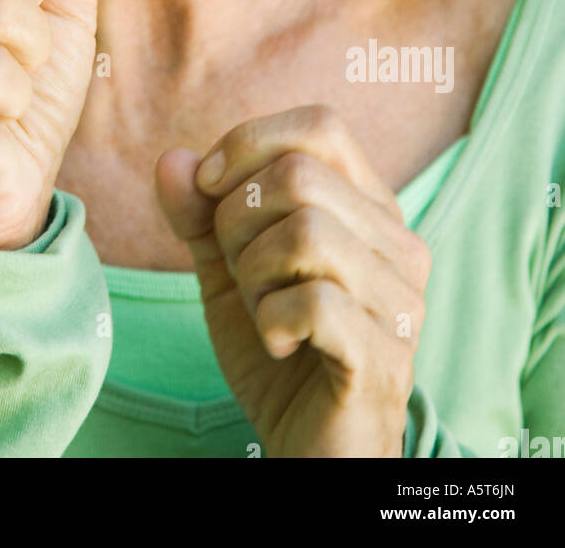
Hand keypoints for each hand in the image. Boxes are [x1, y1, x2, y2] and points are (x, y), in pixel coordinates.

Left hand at [155, 105, 431, 456]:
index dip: (250, 143)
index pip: (321, 126)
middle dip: (238, 221)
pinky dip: (271, 320)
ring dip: (253, 273)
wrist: (310, 446)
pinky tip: (277, 343)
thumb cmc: (279, 348)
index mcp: (370, 208)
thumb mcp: (228, 271)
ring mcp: (400, 300)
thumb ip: (201, 214)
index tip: (209, 188)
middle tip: (241, 273)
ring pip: (306, 231)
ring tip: (261, 309)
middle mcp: (399, 243)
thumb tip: (173, 159)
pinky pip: (314, 301)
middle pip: (300, 176)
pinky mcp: (385, 355)